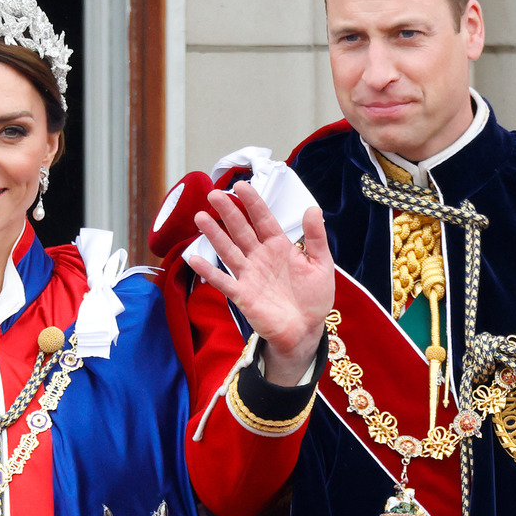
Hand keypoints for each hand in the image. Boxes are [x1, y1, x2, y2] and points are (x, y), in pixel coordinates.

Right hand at [187, 183, 333, 383]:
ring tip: (200, 218)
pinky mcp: (242, 295)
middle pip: (241, 230)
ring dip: (214, 235)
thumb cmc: (313, 298)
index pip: (262, 219)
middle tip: (214, 195)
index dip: (252, 202)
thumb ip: (316, 238)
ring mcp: (249, 275)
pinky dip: (208, 271)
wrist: (305, 330)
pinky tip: (193, 259)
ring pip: (228, 250)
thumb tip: (312, 208)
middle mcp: (260, 257)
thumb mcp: (321, 265)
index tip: (240, 185)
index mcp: (279, 247)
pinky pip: (223, 281)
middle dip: (228, 212)